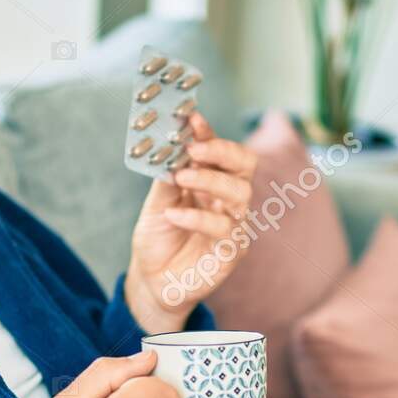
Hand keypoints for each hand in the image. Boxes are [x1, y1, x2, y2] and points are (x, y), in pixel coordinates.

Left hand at [124, 111, 257, 333]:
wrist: (153, 280)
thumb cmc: (158, 239)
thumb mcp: (157, 203)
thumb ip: (167, 176)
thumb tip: (169, 145)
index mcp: (212, 182)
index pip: (221, 151)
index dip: (209, 133)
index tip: (191, 117)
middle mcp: (228, 200)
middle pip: (244, 166)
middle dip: (221, 151)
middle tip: (193, 148)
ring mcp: (234, 224)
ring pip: (240, 193)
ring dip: (210, 180)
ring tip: (181, 177)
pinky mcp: (232, 251)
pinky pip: (225, 228)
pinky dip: (197, 217)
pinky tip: (174, 214)